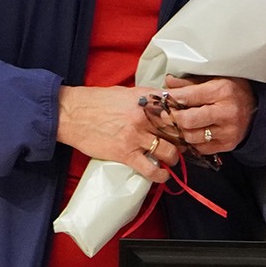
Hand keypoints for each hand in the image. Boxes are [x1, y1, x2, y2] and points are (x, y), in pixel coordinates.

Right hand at [57, 85, 180, 183]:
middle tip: (185, 143)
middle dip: (185, 138)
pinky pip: (150, 168)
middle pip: (178, 129)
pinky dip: (160, 174)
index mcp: (146, 98)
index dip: (189, 115)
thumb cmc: (97, 102)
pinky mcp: (125, 153)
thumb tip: (165, 102)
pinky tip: (163, 174)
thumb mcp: (128, 92)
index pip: (178, 106)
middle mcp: (145, 116)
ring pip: (169, 150)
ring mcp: (136, 136)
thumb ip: (148, 98)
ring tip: (172, 158)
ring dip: (175, 157)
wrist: (72, 113)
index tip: (192, 122)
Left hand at [153, 76, 256, 154]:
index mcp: (221, 91)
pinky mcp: (227, 145)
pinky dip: (190, 142)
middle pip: (187, 120)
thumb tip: (167, 82)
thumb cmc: (233, 91)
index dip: (170, 99)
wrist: (256, 110)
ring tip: (173, 126)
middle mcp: (225, 112)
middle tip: (163, 116)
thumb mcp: (214, 79)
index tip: (159, 100)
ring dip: (179, 132)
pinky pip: (200, 148)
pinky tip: (187, 135)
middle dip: (172, 119)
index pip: (188, 96)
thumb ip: (190, 82)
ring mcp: (227, 131)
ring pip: (191, 137)